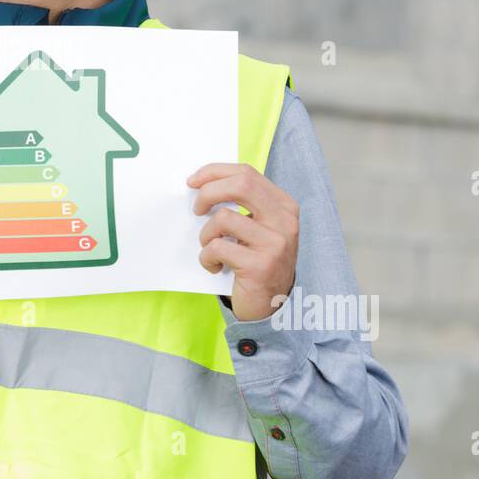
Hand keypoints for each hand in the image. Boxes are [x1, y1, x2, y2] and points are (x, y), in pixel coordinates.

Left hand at [186, 162, 298, 321]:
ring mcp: (275, 243)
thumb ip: (244, 205)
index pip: (247, 173)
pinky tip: (215, 266)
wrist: (271, 306)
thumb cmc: (257, 261)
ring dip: (206, 235)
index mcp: (284, 205)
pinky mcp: (260, 265)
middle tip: (196, 209)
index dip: (215, 172)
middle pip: (240, 185)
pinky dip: (207, 257)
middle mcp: (285, 221)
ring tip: (210, 248)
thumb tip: (204, 183)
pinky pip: (218, 248)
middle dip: (209, 192)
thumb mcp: (259, 228)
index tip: (193, 181)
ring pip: (223, 219)